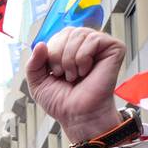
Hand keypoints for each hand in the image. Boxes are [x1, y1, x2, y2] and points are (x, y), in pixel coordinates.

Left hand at [26, 28, 126, 142]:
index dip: (51, 54)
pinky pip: (93, 39)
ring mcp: (100, 46)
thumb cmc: (61, 102)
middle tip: (65, 76)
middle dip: (59, 56)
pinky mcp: (114, 48)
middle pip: (67, 32)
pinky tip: (87, 72)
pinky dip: (84, 58)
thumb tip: (40, 44)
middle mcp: (85, 44)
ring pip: (79, 34)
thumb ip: (32, 64)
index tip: (55, 74)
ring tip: (75, 76)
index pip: (57, 36)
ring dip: (70, 59)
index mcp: (69, 48)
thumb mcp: (38, 83)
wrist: (77, 115)